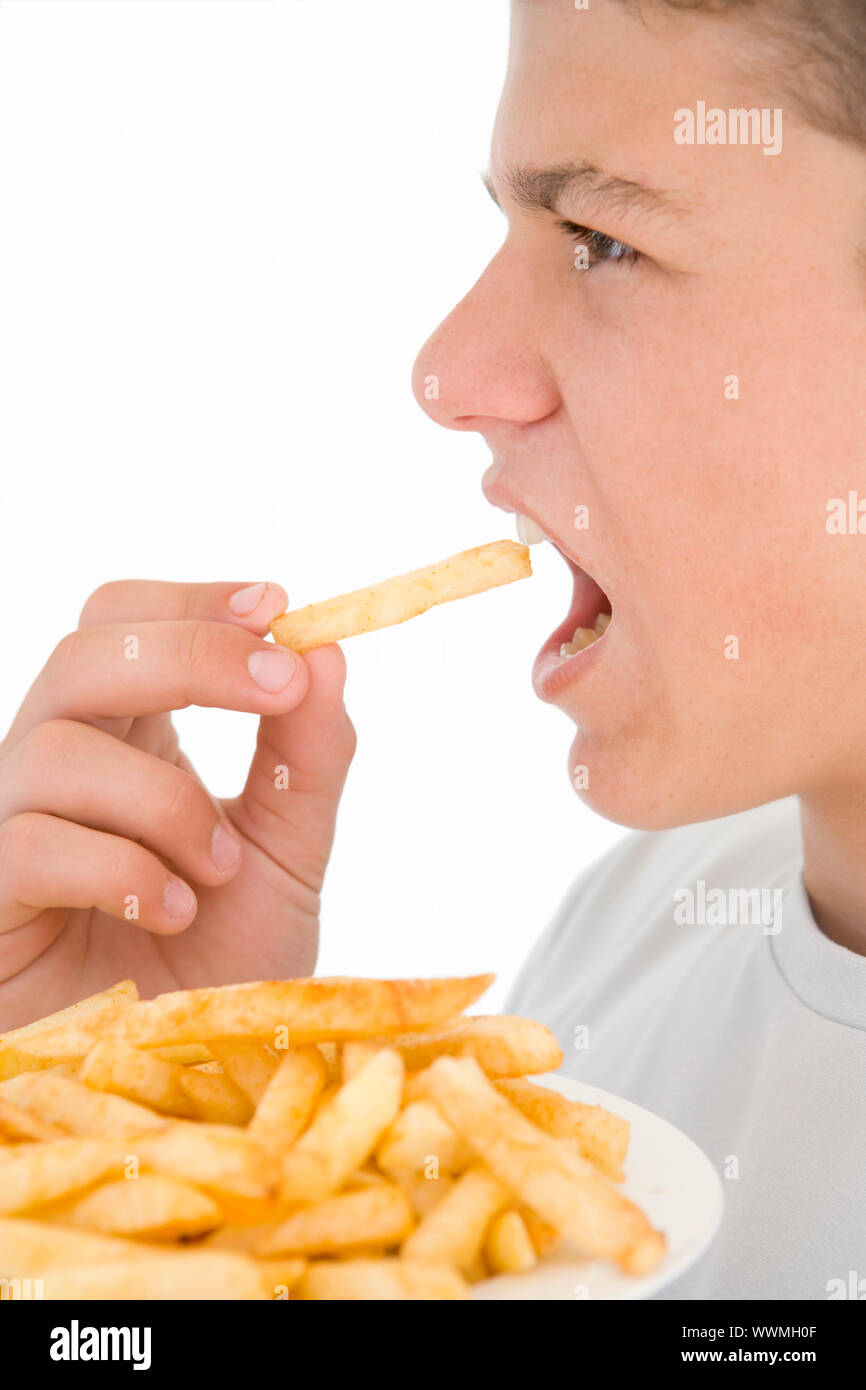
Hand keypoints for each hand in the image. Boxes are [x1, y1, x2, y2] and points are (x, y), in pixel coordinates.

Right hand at [0, 579, 355, 1026]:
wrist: (180, 1076)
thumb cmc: (219, 960)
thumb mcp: (286, 855)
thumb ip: (306, 759)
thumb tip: (328, 654)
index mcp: (128, 737)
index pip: (125, 622)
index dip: (190, 602)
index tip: (277, 604)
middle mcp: (61, 767)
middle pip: (84, 653)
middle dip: (189, 653)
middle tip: (277, 683)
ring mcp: (12, 827)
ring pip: (57, 749)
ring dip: (164, 800)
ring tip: (216, 868)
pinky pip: (27, 844)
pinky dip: (118, 867)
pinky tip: (171, 910)